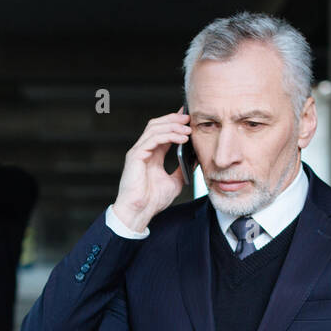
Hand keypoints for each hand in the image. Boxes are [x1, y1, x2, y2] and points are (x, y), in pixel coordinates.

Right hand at [112, 108, 189, 231]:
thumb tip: (195, 159)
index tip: (188, 118)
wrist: (140, 212)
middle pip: (157, 125)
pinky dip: (168, 136)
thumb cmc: (152, 201)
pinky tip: (182, 139)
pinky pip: (153, 139)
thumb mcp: (175, 182)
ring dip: (173, 126)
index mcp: (151, 155)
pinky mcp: (136, 156)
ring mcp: (138, 151)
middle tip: (189, 118)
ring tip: (188, 130)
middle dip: (173, 119)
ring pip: (155, 128)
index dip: (174, 122)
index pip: (162, 132)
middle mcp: (143, 150)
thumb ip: (182, 170)